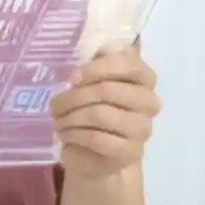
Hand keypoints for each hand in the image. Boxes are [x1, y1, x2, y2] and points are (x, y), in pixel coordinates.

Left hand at [49, 44, 161, 179]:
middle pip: (107, 90)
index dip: (96, 68)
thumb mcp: (91, 82)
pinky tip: (65, 135)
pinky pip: (96, 138)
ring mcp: (142, 129)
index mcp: (143, 79)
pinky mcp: (131, 152)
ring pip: (99, 114)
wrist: (94, 155)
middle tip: (55, 105)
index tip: (73, 77)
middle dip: (74, 96)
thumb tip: (98, 49)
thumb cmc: (91, 110)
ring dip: (69, 117)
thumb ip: (97, 62)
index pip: (128, 64)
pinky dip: (74, 135)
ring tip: (58, 121)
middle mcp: (149, 103)